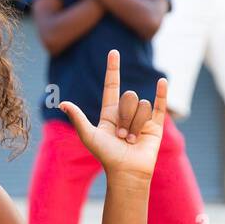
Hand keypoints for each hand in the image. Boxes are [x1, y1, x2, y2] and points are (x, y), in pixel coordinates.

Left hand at [60, 50, 167, 183]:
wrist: (126, 171)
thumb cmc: (106, 155)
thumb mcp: (89, 135)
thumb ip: (78, 117)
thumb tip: (62, 103)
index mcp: (109, 113)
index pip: (111, 86)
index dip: (112, 69)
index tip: (113, 52)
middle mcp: (125, 113)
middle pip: (128, 98)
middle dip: (126, 116)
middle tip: (122, 136)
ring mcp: (141, 118)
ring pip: (141, 105)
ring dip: (136, 124)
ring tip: (132, 140)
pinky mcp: (155, 124)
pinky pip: (158, 104)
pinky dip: (161, 93)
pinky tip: (162, 81)